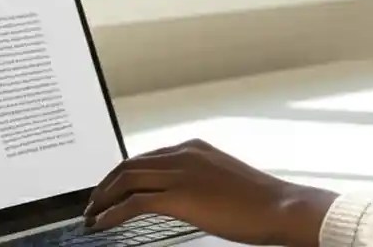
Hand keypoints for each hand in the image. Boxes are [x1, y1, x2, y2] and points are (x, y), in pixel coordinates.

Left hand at [84, 139, 336, 246]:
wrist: (279, 206)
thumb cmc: (260, 199)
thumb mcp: (224, 179)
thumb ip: (200, 179)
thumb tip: (186, 195)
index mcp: (194, 147)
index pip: (147, 156)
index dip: (123, 174)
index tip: (112, 189)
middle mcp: (184, 154)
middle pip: (130, 164)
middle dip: (106, 185)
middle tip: (94, 203)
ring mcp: (181, 173)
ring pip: (126, 179)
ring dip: (103, 198)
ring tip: (92, 215)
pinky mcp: (179, 196)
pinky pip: (133, 203)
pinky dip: (112, 214)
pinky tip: (102, 225)